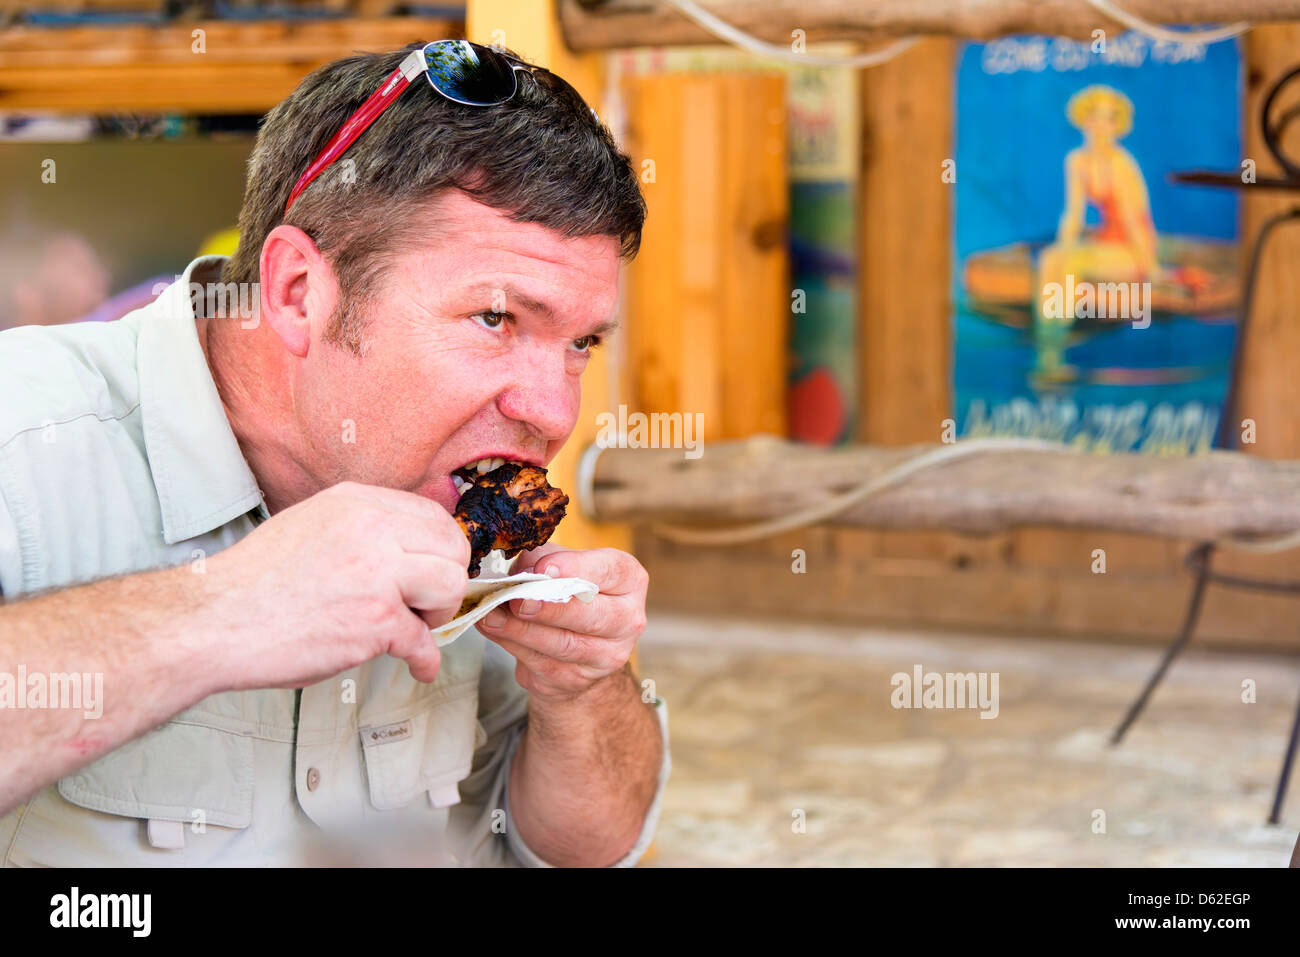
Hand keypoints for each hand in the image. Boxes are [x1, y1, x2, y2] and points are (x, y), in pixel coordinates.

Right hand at [206, 482, 468, 688]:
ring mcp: (377, 573)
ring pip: (452, 587)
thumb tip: (406, 544)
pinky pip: (425, 641)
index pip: (435, 516)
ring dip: (440, 614)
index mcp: (357, 503)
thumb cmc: (256, 581)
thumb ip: (361, 528)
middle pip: (454, 549)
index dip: (441, 549)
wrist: (213, 621)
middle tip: (426, 603)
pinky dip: (425, 660)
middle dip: (447, 580)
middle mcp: (373, 529)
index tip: (432, 571)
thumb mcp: (311, 525)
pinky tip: (416, 665)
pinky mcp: (376, 620)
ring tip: (415, 626)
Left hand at [475, 545, 648, 700]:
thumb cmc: (566, 590)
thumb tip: (520, 574)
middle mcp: (627, 620)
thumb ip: (543, 561)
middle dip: (551, 608)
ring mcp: (606, 655)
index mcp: (629, 580)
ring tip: (492, 616)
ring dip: (523, 630)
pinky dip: (513, 645)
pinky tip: (493, 630)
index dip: (577, 568)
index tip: (545, 568)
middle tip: (518, 600)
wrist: (574, 641)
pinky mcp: (577, 679)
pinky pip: (543, 664)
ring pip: (564, 645)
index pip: (611, 571)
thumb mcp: (559, 563)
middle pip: (592, 615)